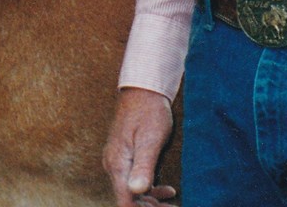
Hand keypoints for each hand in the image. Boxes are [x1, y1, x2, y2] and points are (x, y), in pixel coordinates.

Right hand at [104, 87, 175, 204]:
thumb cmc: (149, 112)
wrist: (144, 90)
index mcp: (118, 163)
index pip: (125, 201)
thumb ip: (143, 166)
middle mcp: (113, 165)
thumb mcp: (150, 140)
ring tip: (173, 203)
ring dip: (152, 202)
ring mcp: (118, 162)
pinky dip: (150, 190)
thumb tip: (136, 191)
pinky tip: (167, 190)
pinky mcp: (125, 158)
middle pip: (128, 200)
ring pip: (132, 193)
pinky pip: (134, 182)